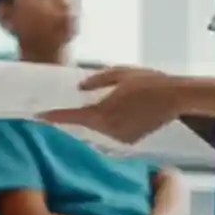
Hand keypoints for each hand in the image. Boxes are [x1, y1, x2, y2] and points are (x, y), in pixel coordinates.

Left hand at [38, 66, 182, 143]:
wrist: (176, 97)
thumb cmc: (148, 81)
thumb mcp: (119, 73)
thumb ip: (96, 81)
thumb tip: (80, 89)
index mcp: (102, 113)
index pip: (71, 117)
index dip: (53, 117)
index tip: (38, 117)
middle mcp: (109, 130)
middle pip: (86, 122)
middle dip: (80, 113)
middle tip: (81, 101)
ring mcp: (121, 138)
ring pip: (100, 127)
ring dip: (100, 117)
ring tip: (118, 100)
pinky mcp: (131, 141)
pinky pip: (114, 132)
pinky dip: (113, 123)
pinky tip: (127, 110)